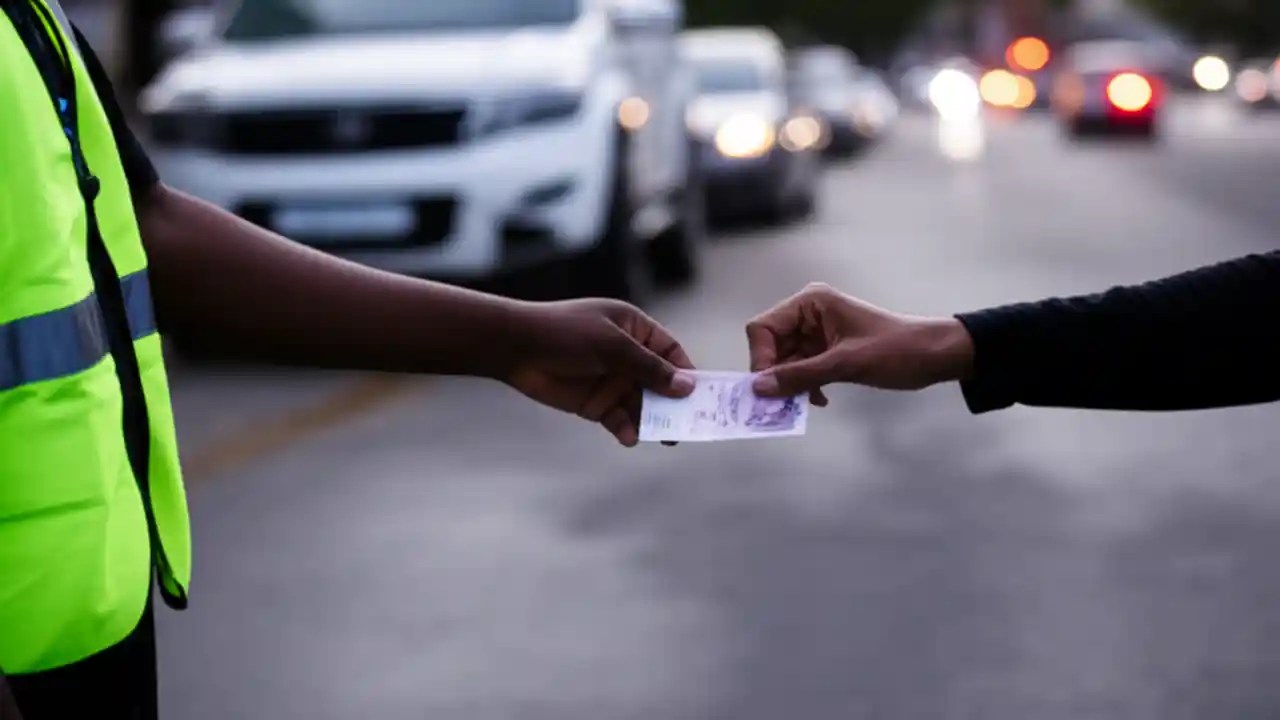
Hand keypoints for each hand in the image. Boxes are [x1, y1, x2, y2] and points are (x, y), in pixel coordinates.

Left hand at [504, 299, 695, 446]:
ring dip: (653, 420)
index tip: (702, 396)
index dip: (687, 373)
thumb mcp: (613, 346)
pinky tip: (630, 437)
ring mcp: (612, 380)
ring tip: (666, 437)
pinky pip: (619, 418)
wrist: (517, 348)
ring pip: (642, 404)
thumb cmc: (566, 333)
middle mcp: (627, 356)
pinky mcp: (595, 403)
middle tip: (691, 425)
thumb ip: (650, 368)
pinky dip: (627, 428)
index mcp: (635, 330)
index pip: (671, 353)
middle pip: (661, 383)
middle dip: (674, 403)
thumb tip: (687, 386)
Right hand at [745, 283, 974, 401]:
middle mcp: (809, 314)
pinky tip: (820, 400)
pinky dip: (805, 386)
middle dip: (775, 375)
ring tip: (804, 403)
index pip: (763, 328)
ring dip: (791, 384)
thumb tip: (758, 388)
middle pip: (770, 346)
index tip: (768, 387)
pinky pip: (802, 369)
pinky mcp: (827, 351)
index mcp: (811, 303)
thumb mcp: (846, 364)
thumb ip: (800, 375)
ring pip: (785, 362)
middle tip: (780, 404)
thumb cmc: (897, 350)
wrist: (936, 356)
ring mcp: (817, 333)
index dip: (761, 358)